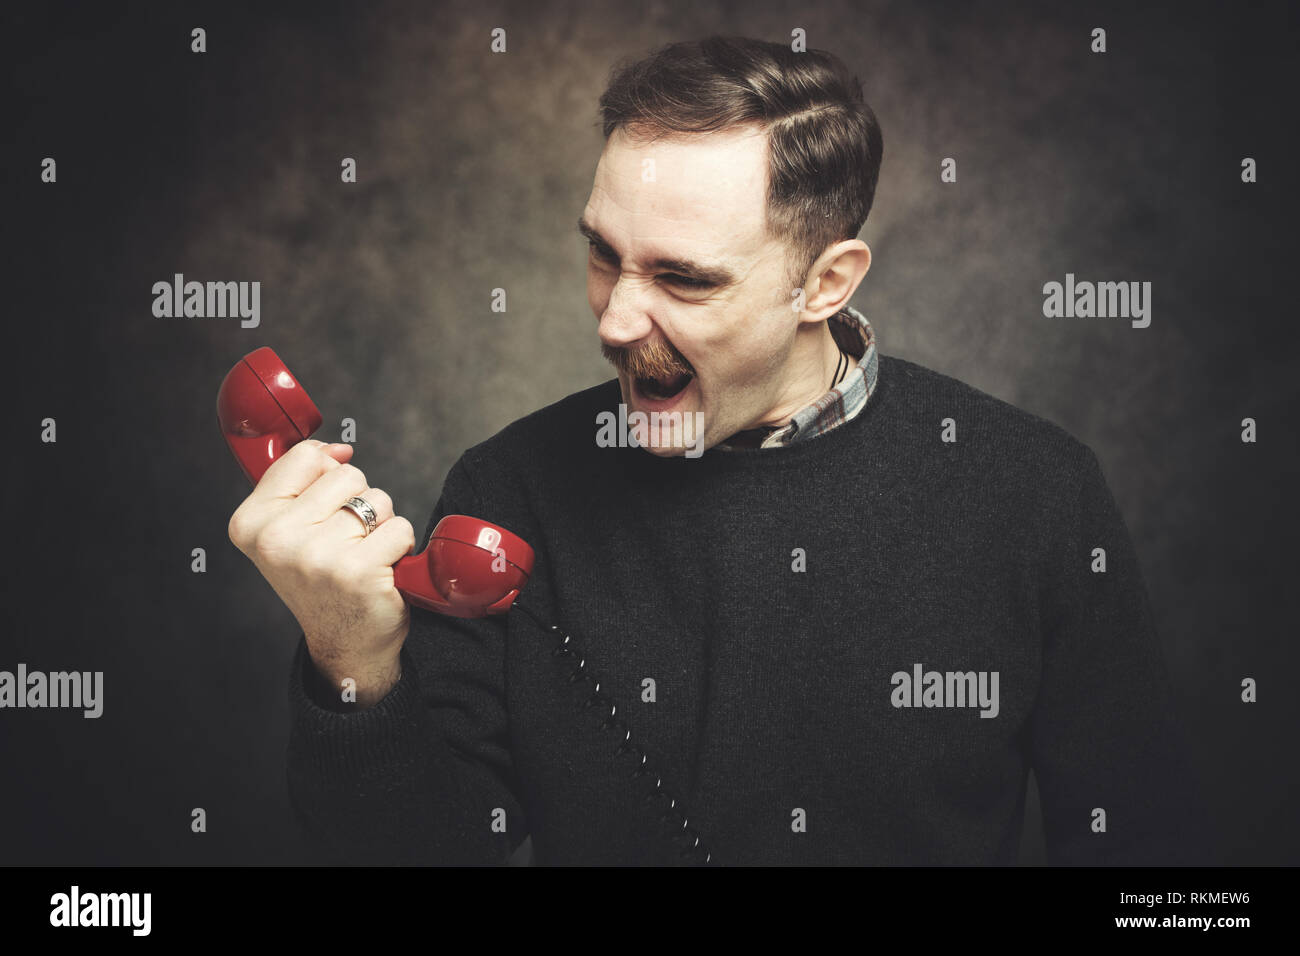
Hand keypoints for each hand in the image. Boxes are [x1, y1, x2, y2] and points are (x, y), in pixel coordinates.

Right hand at [227, 440, 416, 704]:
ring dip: (381, 526)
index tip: (324, 508)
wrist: (346, 643)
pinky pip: (400, 528)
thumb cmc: (323, 580)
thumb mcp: (291, 529)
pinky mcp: (358, 572)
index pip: (306, 458)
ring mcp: (317, 557)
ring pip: (377, 500)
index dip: (328, 475)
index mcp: (250, 523)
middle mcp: (277, 540)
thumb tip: (337, 449)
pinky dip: (401, 546)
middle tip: (344, 544)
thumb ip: (302, 481)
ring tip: (362, 557)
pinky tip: (381, 571)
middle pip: (348, 475)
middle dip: (357, 504)